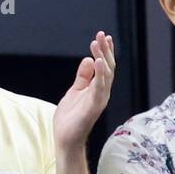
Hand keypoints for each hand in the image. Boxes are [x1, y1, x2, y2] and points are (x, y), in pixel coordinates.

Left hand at [54, 31, 115, 152]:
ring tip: (97, 43)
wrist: (66, 138)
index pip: (105, 67)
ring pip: (105, 75)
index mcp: (98, 89)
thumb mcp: (75, 91)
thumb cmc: (71, 117)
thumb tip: (88, 59)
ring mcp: (99, 99)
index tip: (103, 36)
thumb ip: (83, 77)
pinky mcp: (94, 106)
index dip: (105, 52)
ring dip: (102, 58)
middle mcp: (102, 93)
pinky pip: (99, 87)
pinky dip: (99, 74)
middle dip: (105, 51)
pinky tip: (96, 61)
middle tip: (101, 35)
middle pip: (108, 68)